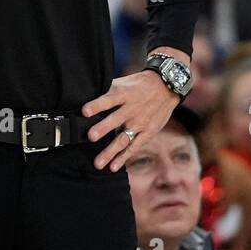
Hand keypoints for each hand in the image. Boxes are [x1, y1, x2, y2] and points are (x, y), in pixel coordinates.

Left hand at [81, 48, 185, 170]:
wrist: (166, 87)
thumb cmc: (139, 85)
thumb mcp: (124, 82)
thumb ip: (108, 90)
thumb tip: (84, 94)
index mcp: (124, 94)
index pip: (108, 100)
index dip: (96, 105)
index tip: (84, 111)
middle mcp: (132, 109)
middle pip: (115, 120)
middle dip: (103, 129)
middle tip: (90, 137)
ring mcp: (140, 123)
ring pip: (123, 139)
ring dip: (110, 151)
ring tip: (98, 163)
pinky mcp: (148, 132)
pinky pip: (134, 147)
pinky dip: (124, 157)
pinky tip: (113, 167)